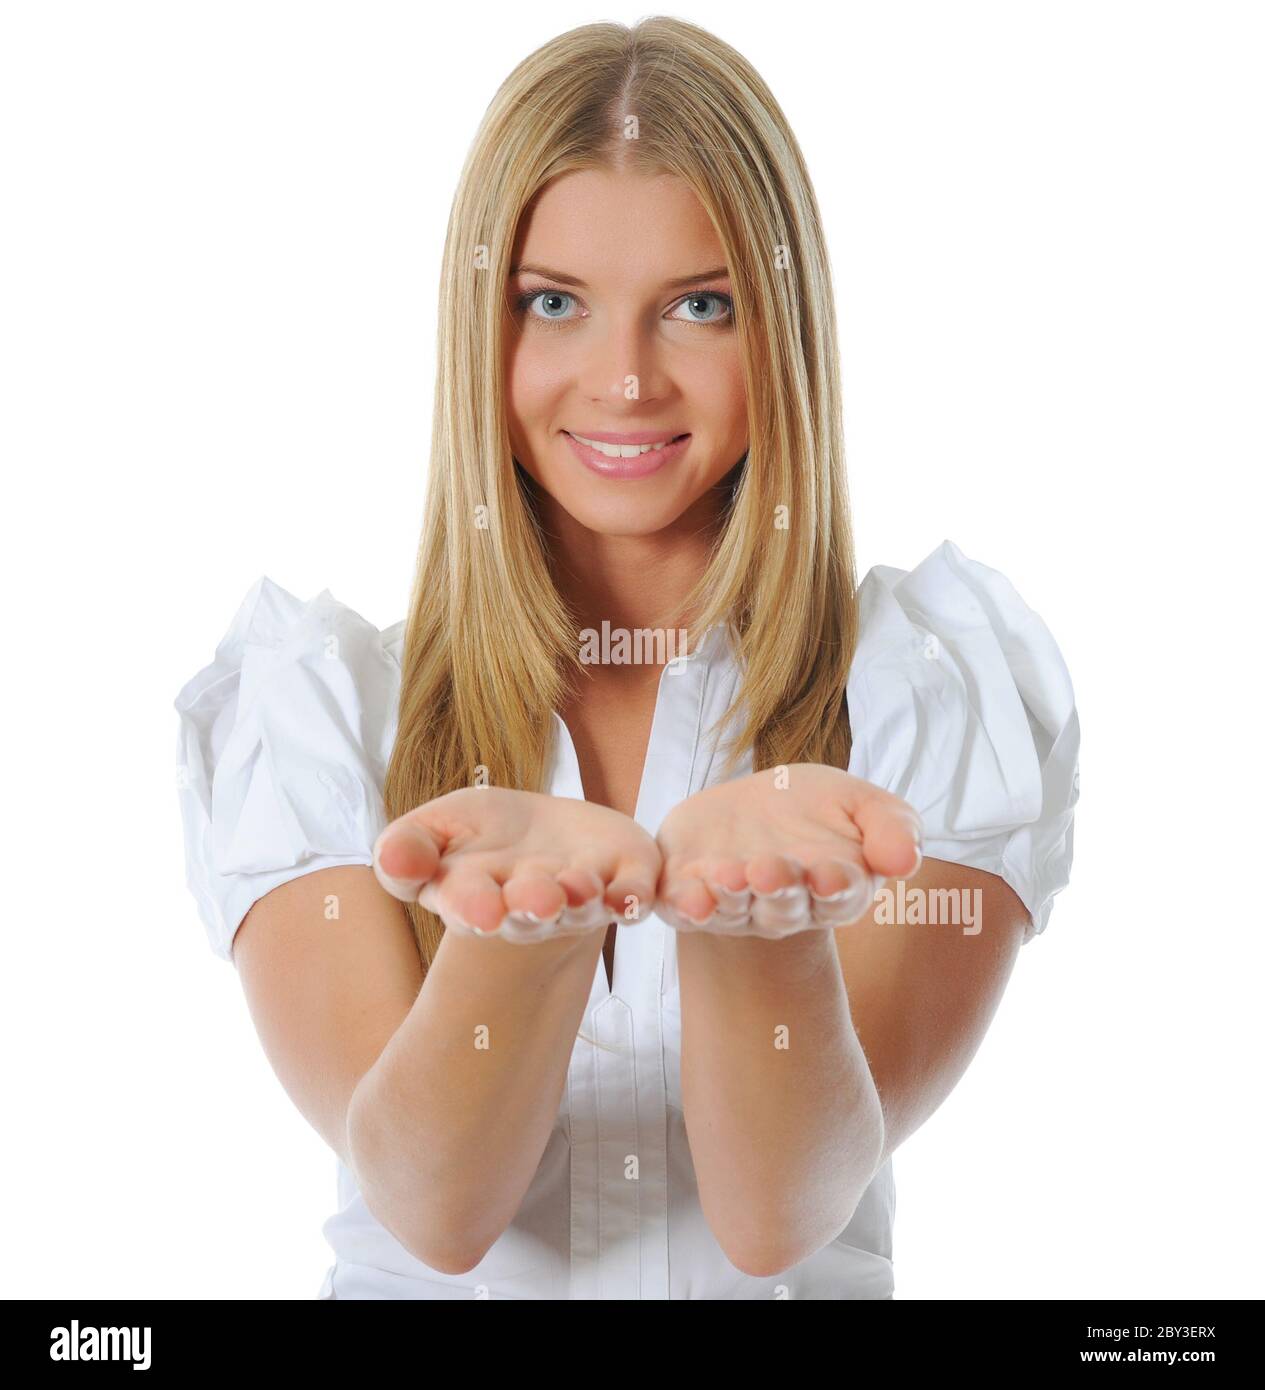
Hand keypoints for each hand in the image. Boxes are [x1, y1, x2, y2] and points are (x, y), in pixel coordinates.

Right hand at [371, 786, 661, 941]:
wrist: (544, 834)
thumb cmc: (479, 838)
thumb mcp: (434, 829)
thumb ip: (408, 848)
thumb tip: (392, 859)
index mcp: (477, 896)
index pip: (469, 904)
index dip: (474, 907)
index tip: (479, 909)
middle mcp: (532, 907)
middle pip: (531, 912)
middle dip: (534, 904)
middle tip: (537, 899)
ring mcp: (581, 897)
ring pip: (583, 905)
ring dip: (581, 898)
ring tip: (577, 886)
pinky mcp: (625, 880)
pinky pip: (634, 894)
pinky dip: (635, 896)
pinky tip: (634, 895)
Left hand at [654, 764, 922, 936]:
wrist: (749, 809)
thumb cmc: (814, 809)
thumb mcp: (860, 802)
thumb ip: (891, 827)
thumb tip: (906, 859)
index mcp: (833, 889)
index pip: (837, 895)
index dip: (833, 888)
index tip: (829, 875)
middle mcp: (783, 907)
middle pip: (783, 906)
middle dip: (777, 889)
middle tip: (768, 870)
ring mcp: (734, 906)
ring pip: (734, 909)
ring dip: (730, 896)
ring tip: (728, 874)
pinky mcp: (688, 894)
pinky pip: (685, 908)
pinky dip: (686, 906)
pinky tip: (688, 900)